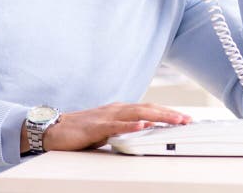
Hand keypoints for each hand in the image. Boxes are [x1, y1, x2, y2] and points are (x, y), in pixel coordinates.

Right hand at [28, 102, 191, 151]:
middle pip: (149, 109)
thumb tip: (142, 133)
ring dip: (159, 117)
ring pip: (138, 114)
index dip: (167, 113)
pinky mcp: (96, 126)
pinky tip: (143, 126)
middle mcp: (116, 110)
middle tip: (188, 120)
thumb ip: (123, 129)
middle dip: (170, 114)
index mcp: (120, 110)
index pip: (149, 109)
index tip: (184, 119)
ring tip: (175, 121)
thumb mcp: (107, 130)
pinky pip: (117, 125)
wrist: (54, 129)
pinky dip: (131, 125)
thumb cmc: (79, 131)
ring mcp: (107, 116)